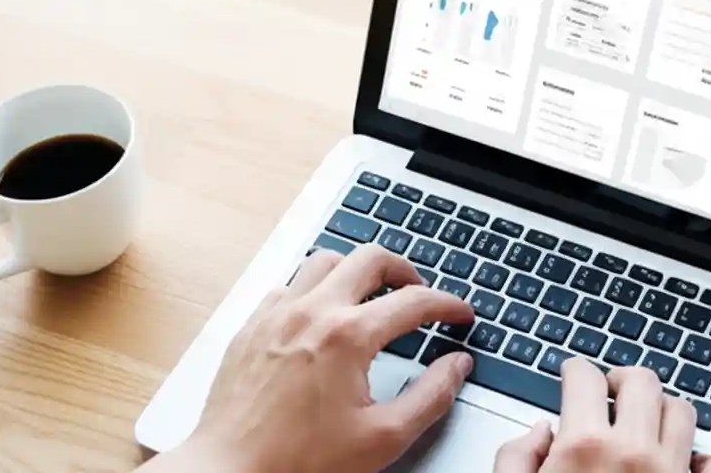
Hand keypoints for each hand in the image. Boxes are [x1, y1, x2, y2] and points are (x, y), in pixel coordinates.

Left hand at [139, 243, 475, 472]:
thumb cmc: (299, 462)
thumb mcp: (383, 437)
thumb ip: (430, 396)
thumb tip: (456, 366)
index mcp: (348, 337)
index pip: (414, 301)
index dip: (447, 304)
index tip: (459, 314)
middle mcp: (312, 313)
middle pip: (369, 258)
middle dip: (404, 269)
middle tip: (418, 291)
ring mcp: (276, 315)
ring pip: (325, 261)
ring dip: (355, 270)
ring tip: (371, 293)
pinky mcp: (251, 327)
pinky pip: (287, 285)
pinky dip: (313, 288)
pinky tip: (320, 313)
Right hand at [493, 359, 710, 472]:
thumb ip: (515, 460)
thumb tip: (537, 435)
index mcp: (584, 448)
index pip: (584, 377)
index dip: (574, 370)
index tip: (573, 375)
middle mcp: (634, 455)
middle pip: (642, 381)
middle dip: (622, 380)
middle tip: (610, 391)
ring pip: (683, 411)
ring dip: (663, 411)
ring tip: (645, 422)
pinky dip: (703, 460)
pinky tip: (684, 463)